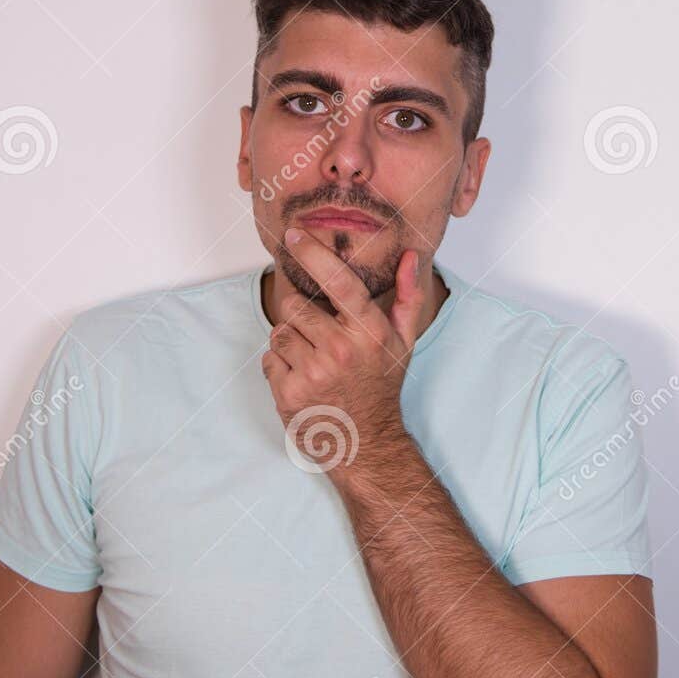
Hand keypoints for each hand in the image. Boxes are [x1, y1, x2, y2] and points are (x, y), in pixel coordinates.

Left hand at [261, 229, 427, 472]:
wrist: (366, 442)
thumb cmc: (381, 386)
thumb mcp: (402, 341)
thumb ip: (407, 296)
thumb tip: (409, 256)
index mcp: (369, 331)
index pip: (338, 281)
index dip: (314, 254)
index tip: (294, 235)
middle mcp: (342, 350)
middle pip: (295, 305)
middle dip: (299, 315)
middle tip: (317, 335)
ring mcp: (314, 373)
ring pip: (279, 332)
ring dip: (290, 342)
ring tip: (313, 360)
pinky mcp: (289, 393)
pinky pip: (269, 358)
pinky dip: (280, 366)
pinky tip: (303, 379)